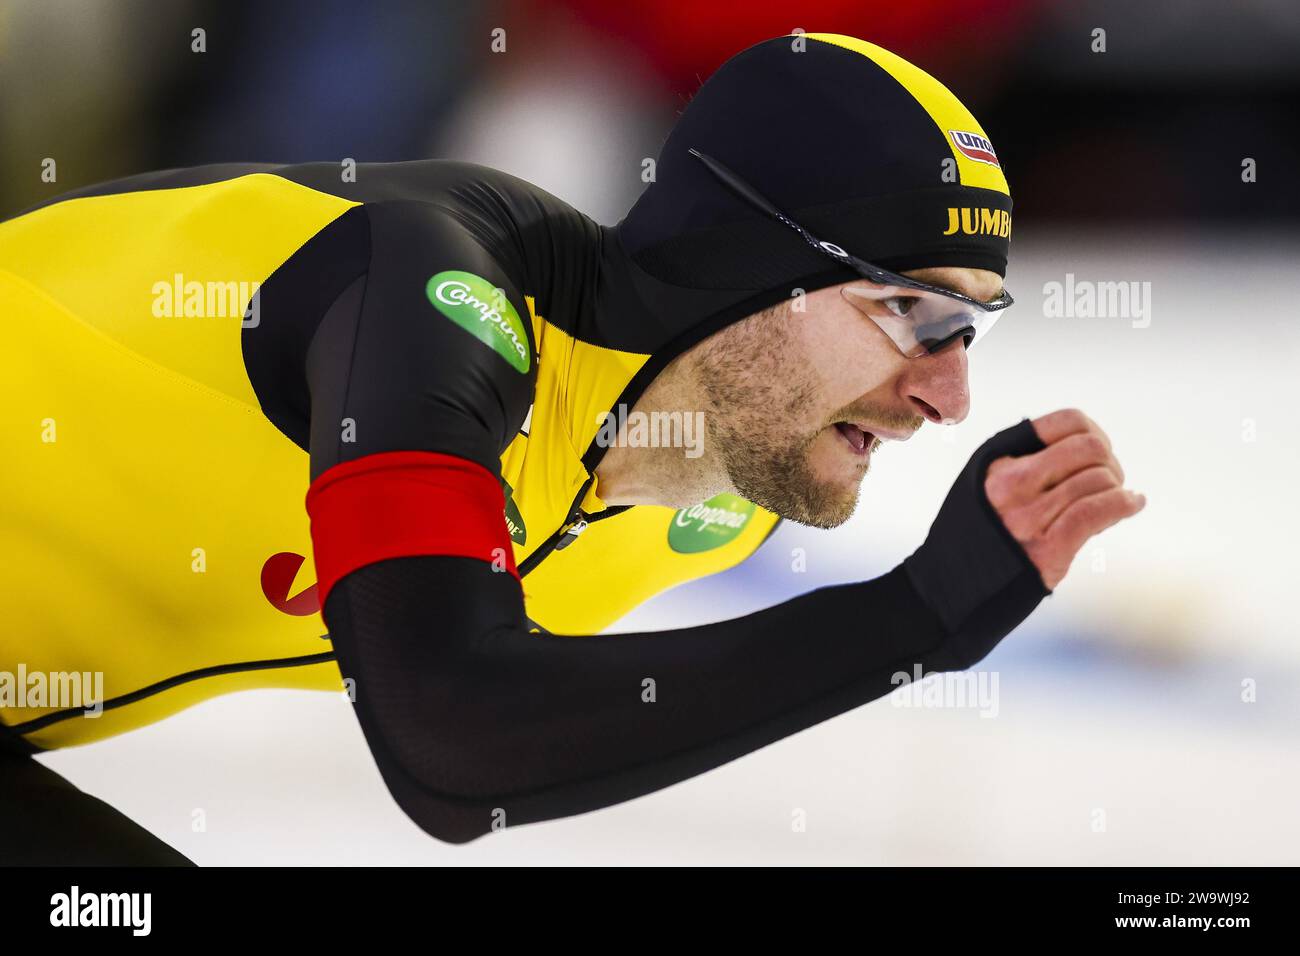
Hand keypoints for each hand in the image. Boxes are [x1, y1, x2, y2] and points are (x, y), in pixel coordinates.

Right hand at [984, 409, 1144, 589]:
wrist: (946, 592)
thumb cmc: (973, 538)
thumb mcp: (983, 484)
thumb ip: (1021, 461)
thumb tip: (1086, 447)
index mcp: (997, 460)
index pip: (1066, 422)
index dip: (1094, 433)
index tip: (1098, 454)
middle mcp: (1011, 483)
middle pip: (1090, 449)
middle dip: (1110, 463)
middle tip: (1110, 483)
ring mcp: (1028, 517)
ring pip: (1098, 481)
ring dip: (1118, 489)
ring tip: (1116, 502)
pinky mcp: (1046, 549)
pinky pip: (1097, 512)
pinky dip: (1124, 504)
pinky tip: (1133, 504)